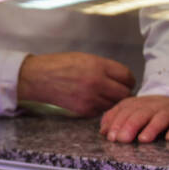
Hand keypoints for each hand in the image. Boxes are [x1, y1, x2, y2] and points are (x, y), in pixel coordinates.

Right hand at [16, 52, 134, 116]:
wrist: (39, 78)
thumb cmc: (61, 65)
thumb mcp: (86, 58)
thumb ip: (105, 68)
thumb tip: (121, 78)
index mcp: (98, 66)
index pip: (127, 76)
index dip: (129, 79)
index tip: (126, 81)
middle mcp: (97, 82)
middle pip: (124, 93)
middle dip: (124, 92)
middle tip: (118, 90)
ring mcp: (90, 98)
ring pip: (114, 104)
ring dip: (112, 101)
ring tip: (103, 95)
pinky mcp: (84, 110)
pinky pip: (101, 111)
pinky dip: (100, 107)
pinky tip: (92, 100)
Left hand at [100, 95, 168, 142]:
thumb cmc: (154, 112)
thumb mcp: (134, 112)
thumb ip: (117, 119)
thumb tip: (103, 131)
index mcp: (139, 104)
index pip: (126, 111)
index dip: (117, 123)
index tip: (111, 137)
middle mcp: (154, 106)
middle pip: (141, 114)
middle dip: (130, 126)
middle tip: (122, 139)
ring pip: (161, 118)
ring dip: (152, 128)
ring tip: (144, 139)